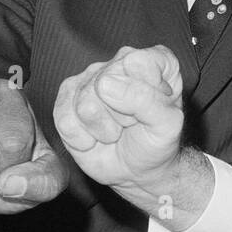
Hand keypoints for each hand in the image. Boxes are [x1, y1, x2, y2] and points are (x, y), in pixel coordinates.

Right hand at [53, 46, 185, 198]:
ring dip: (103, 130)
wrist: (136, 170)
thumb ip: (145, 99)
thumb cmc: (155, 142)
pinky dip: (83, 139)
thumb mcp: (166, 125)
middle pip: (106, 83)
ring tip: (115, 132)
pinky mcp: (66, 100)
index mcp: (153, 60)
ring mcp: (89, 79)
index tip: (154, 111)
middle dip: (122, 115)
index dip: (144, 94)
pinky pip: (65, 120)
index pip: (138, 62)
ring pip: (85, 105)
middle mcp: (118, 63)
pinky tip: (95, 138)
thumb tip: (104, 85)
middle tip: (132, 124)